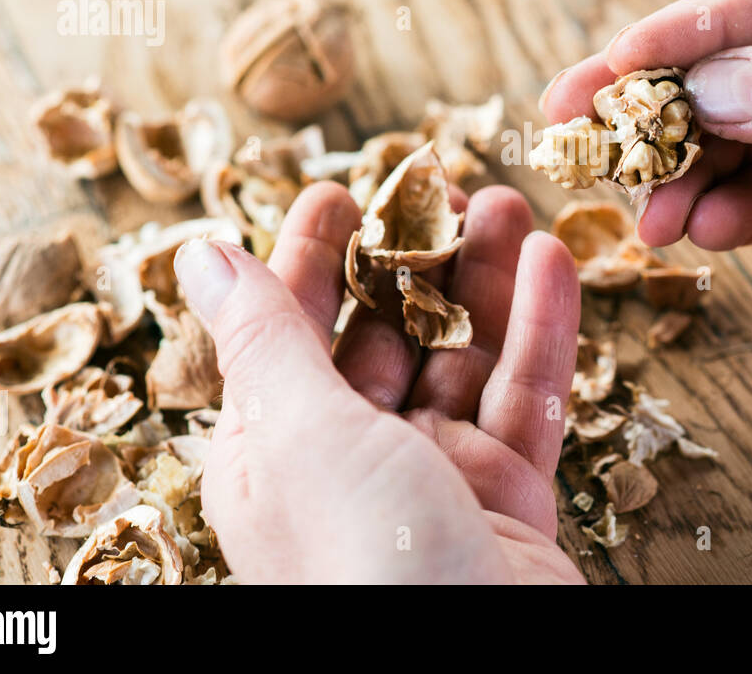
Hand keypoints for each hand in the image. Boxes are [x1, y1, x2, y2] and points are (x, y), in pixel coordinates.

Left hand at [173, 182, 584, 582]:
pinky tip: (551, 267)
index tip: (341, 191)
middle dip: (416, 260)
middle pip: (385, 339)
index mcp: (276, 454)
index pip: (288, 334)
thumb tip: (200, 254)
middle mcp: (351, 466)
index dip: (311, 257)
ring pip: (464, 360)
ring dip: (487, 282)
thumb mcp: (302, 434)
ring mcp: (436, 485)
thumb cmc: (369, 566)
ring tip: (512, 207)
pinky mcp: (508, 502)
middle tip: (449, 185)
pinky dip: (540, 334)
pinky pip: (525, 403)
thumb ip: (266, 336)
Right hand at [543, 0, 751, 442]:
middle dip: (658, 103)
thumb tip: (704, 91)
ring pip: (732, 140)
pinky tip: (698, 232)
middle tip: (574, 121)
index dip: (688, 27)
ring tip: (643, 210)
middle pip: (734, 67)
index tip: (615, 59)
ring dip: (681, 173)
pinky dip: (722, 215)